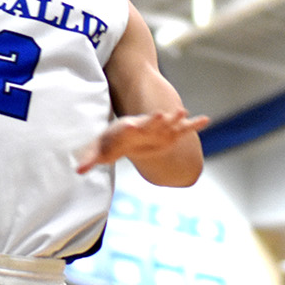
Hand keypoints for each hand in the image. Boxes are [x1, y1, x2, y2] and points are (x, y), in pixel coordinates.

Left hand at [75, 109, 209, 174]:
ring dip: (176, 118)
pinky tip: (206, 119)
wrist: (126, 130)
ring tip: (184, 112)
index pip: (130, 128)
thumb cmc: (113, 141)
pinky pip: (183, 128)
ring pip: (169, 122)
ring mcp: (159, 128)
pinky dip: (194, 125)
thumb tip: (78, 172)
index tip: (133, 123)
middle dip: (156, 120)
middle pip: (151, 122)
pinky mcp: (169, 132)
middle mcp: (145, 126)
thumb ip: (91, 159)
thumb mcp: (101, 150)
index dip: (132, 126)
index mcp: (128, 129)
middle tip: (162, 114)